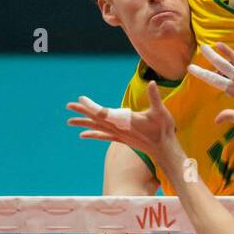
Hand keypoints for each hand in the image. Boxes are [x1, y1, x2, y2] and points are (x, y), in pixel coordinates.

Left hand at [66, 81, 181, 170]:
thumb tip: (152, 83)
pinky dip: (93, 134)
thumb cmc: (163, 130)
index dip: (91, 106)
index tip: (81, 99)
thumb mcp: (160, 112)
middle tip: (69, 106)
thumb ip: (155, 98)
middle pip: (97, 119)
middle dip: (83, 112)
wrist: (164, 149)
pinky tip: (83, 134)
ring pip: (98, 127)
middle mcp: (119, 129)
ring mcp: (119, 135)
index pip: (104, 113)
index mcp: (126, 121)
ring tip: (69, 121)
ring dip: (83, 123)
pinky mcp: (121, 139)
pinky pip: (103, 136)